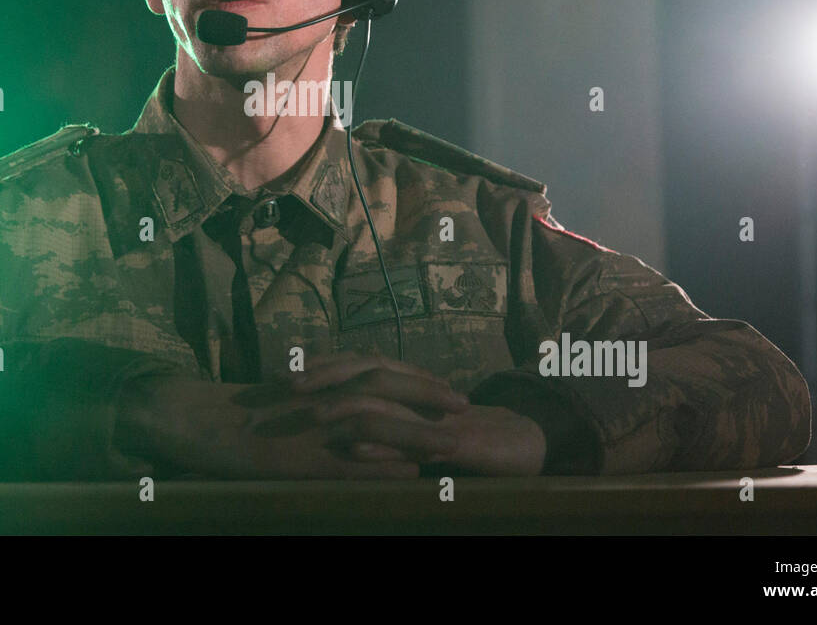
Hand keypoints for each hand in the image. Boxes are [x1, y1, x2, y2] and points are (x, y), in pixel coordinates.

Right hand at [113, 357, 467, 479]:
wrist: (199, 420)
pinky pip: (345, 462)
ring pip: (372, 423)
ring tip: (449, 441)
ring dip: (414, 431)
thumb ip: (327, 395)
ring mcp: (312, 428)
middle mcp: (321, 398)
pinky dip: (378, 466)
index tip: (450, 389)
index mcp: (322, 382)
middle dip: (427, 395)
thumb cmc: (244, 410)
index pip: (378, 371)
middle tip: (463, 405)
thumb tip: (366, 403)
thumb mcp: (292, 396)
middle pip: (383, 387)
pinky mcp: (299, 460)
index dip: (417, 379)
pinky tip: (407, 473)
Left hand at [294, 353, 547, 475]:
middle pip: (368, 372)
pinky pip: (414, 442)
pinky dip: (383, 445)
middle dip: (325, 375)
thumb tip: (346, 427)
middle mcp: (421, 396)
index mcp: (412, 389)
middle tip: (286, 383)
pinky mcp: (457, 445)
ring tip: (313, 414)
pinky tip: (356, 451)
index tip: (288, 369)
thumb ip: (392, 425)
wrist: (530, 445)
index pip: (363, 365)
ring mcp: (438, 418)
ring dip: (347, 407)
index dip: (326, 365)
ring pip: (388, 403)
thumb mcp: (425, 429)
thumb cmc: (474, 439)